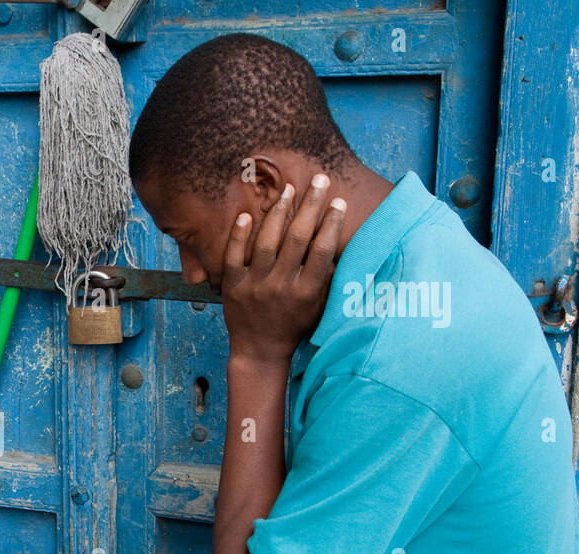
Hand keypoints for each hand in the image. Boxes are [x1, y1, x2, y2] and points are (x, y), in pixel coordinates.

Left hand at [221, 173, 345, 363]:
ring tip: (289, 190)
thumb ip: (329, 278)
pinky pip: (234, 255)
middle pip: (297, 239)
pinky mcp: (232, 286)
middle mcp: (281, 287)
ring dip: (279, 212)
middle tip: (319, 179)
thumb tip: (346, 246)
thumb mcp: (319, 306)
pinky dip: (239, 235)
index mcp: (306, 292)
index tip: (339, 201)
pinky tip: (247, 214)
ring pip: (266, 242)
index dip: (332, 224)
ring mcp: (254, 286)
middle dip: (310, 206)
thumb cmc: (294, 324)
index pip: (322, 251)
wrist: (259, 350)